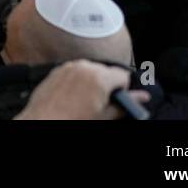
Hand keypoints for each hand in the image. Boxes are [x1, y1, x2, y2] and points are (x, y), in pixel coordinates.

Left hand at [15, 61, 147, 119]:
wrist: (45, 121)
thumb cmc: (73, 120)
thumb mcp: (104, 116)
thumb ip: (125, 104)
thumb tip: (142, 97)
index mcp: (100, 77)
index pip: (123, 75)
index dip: (123, 89)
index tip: (117, 99)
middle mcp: (84, 67)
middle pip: (106, 71)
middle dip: (106, 85)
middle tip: (100, 102)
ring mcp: (68, 66)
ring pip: (89, 70)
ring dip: (91, 81)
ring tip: (84, 100)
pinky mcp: (56, 70)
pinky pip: (74, 71)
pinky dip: (76, 80)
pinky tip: (72, 96)